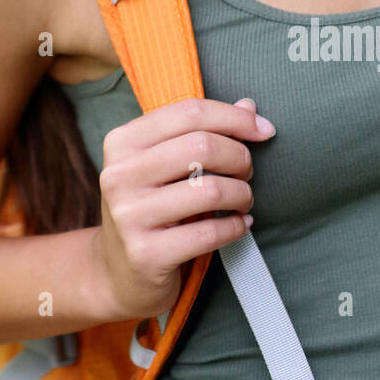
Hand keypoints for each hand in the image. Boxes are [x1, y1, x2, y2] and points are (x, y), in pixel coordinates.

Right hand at [92, 96, 274, 321]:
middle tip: (247, 171)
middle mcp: (119, 175)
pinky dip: (236, 226)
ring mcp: (130, 215)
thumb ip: (200, 132)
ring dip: (242, 194)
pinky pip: (210, 232)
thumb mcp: (163, 166)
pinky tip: (241, 225)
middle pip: (202, 146)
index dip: (234, 117)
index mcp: (122, 142)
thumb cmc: (149, 208)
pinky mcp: (146, 254)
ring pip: (210, 190)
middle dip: (239, 157)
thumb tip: (249, 106)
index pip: (188, 112)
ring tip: (244, 200)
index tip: (263, 129)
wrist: (116, 273)